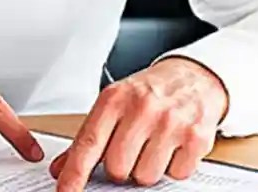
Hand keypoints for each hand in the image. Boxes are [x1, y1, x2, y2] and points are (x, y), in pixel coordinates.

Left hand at [50, 57, 228, 189]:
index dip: (74, 174)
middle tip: (131, 148)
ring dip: (147, 169)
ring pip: (145, 176)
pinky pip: (175, 174)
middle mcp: (143, 108)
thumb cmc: (151, 92)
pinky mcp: (196, 137)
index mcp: (116, 98)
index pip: (89, 143)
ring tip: (154, 144)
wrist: (194, 76)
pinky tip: (174, 146)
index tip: (65, 191)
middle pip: (117, 168)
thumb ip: (89, 137)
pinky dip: (173, 167)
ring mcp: (171, 122)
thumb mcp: (116, 103)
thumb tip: (61, 169)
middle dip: (121, 168)